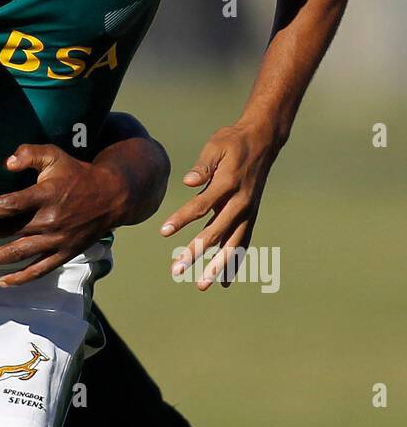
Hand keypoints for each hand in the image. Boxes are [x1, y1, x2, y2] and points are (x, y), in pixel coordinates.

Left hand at [0, 143, 128, 286]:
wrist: (110, 196)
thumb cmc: (77, 173)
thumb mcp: (54, 155)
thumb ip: (28, 153)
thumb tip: (6, 163)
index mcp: (45, 195)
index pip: (8, 206)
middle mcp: (49, 220)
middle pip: (8, 232)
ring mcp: (57, 240)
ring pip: (19, 254)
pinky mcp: (64, 253)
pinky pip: (40, 269)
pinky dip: (21, 278)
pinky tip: (2, 281)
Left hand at [159, 121, 278, 290]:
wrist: (263, 141)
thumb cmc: (233, 142)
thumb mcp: (216, 146)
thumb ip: (202, 166)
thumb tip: (188, 181)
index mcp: (228, 184)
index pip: (201, 206)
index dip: (181, 219)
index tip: (163, 231)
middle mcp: (241, 202)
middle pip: (215, 232)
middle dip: (195, 252)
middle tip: (176, 270)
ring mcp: (248, 212)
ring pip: (232, 244)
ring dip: (217, 266)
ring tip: (201, 285)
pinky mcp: (251, 216)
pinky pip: (243, 243)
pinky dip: (235, 262)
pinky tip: (225, 281)